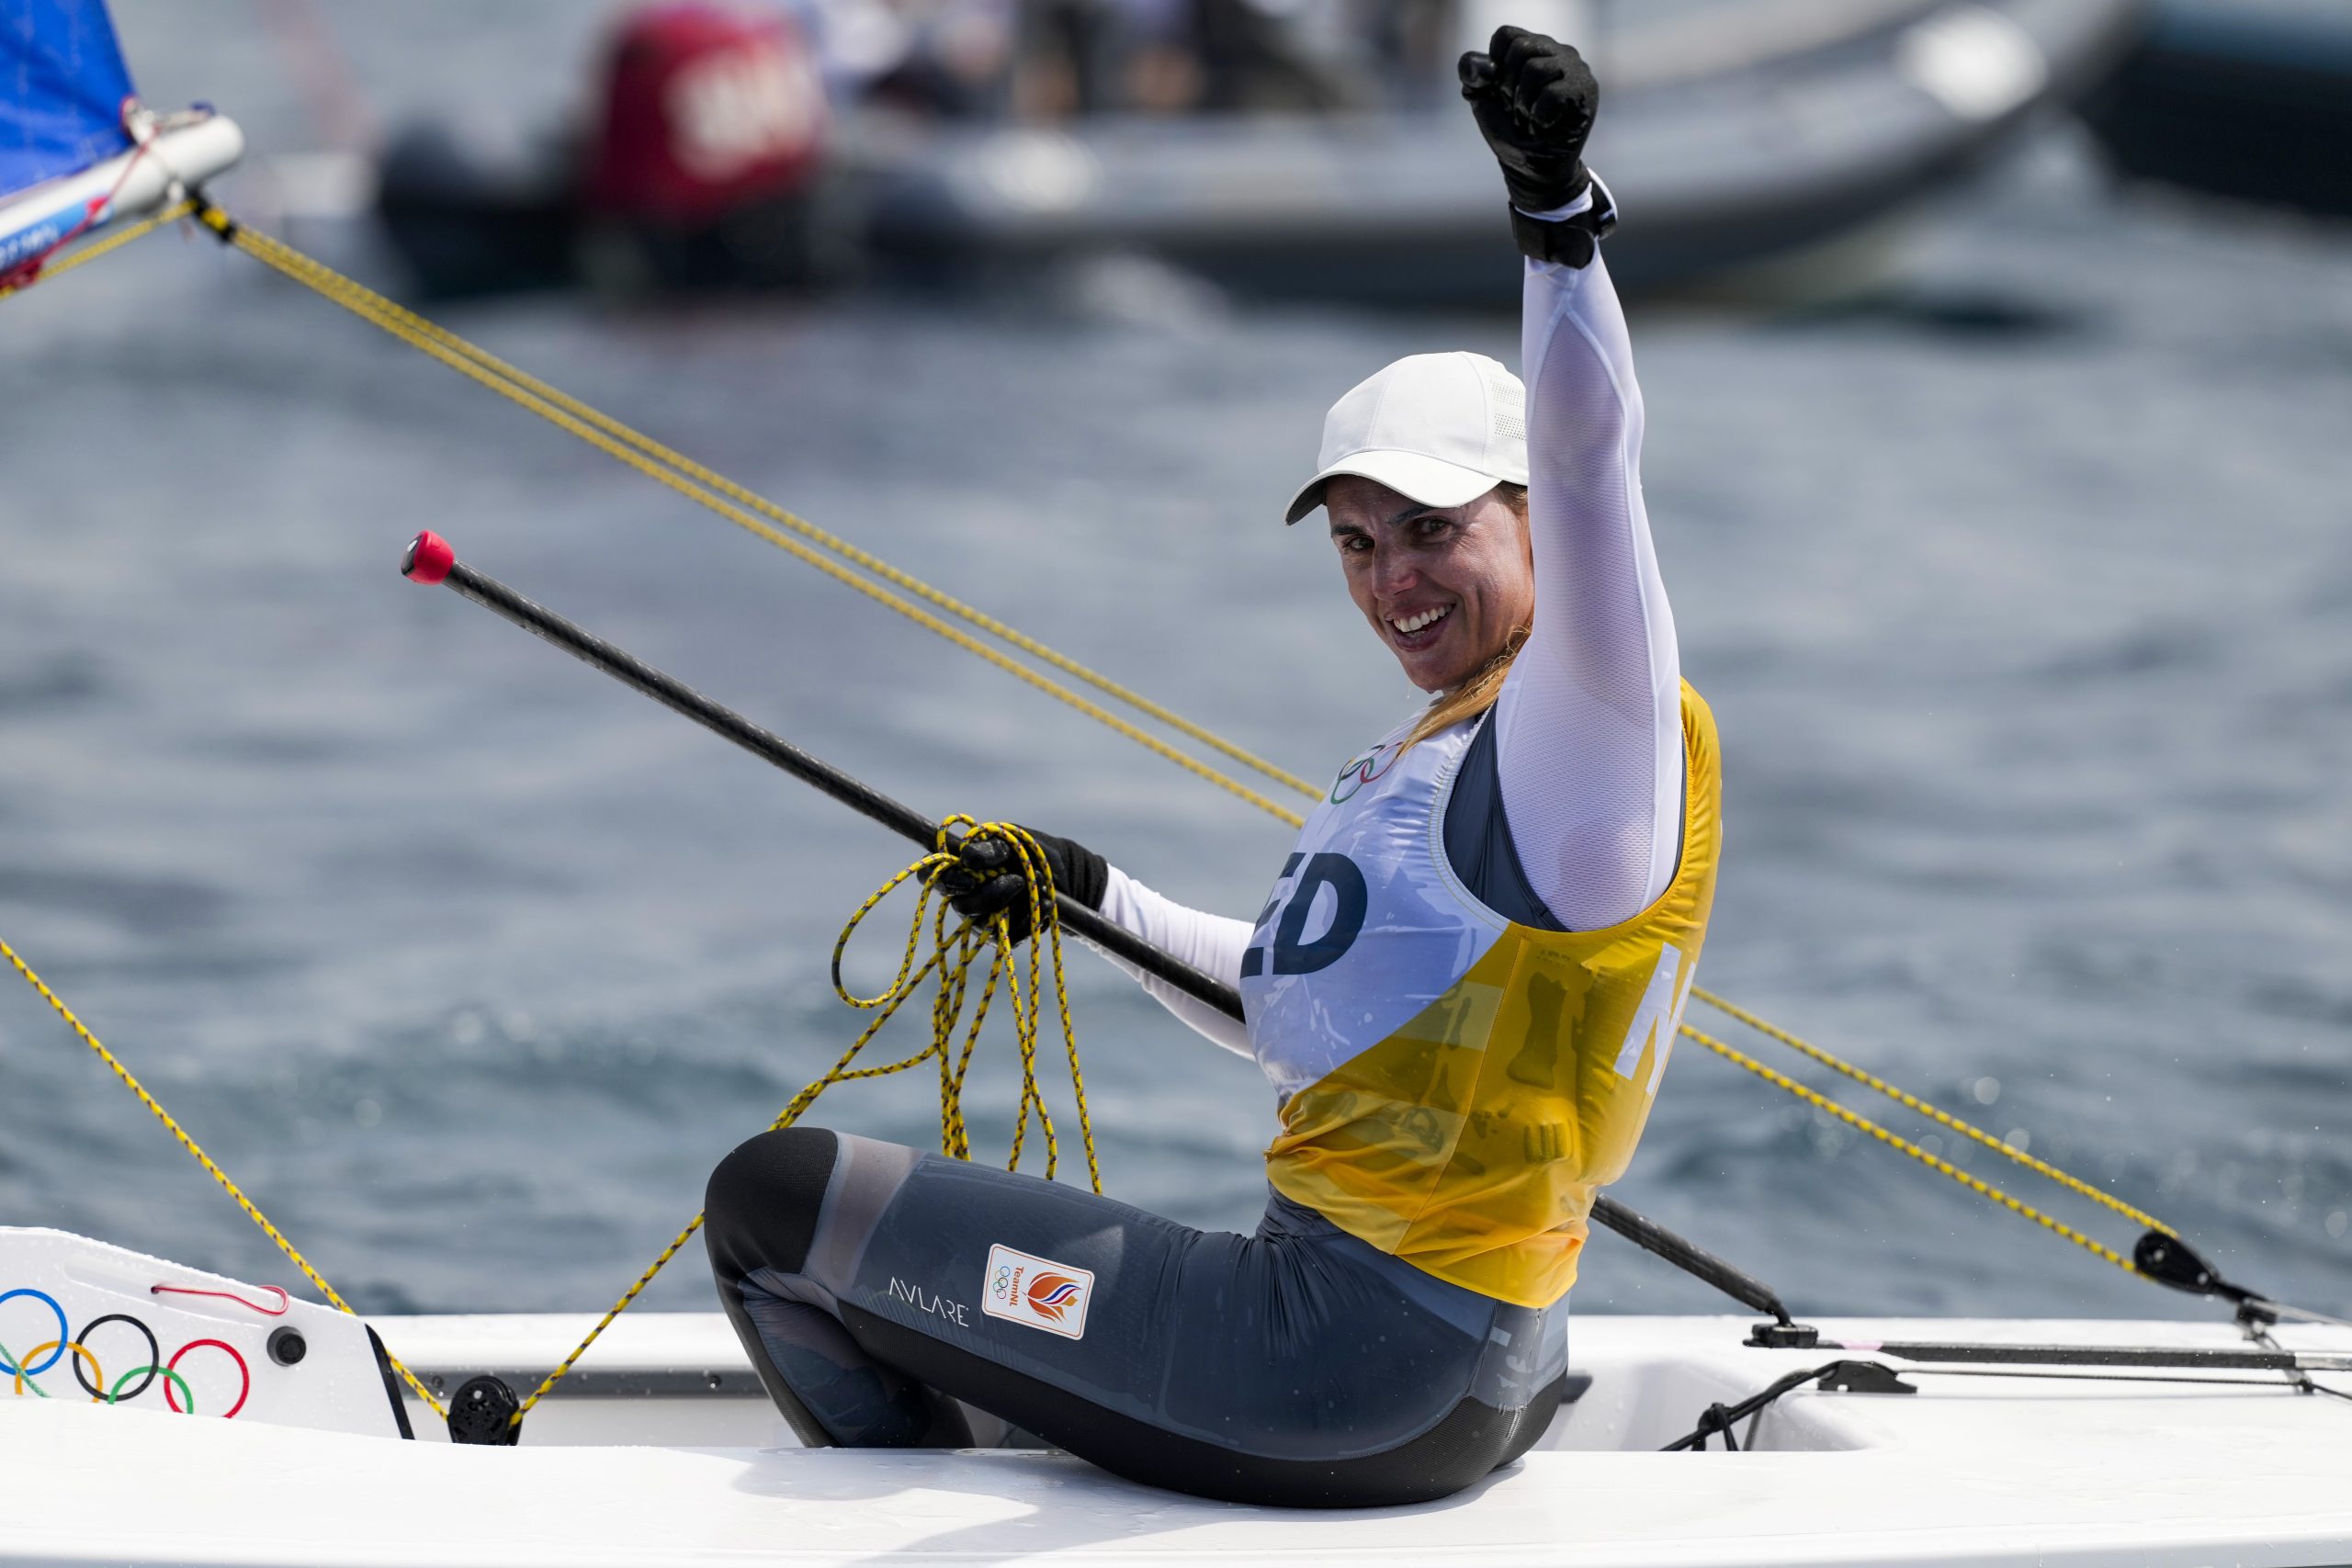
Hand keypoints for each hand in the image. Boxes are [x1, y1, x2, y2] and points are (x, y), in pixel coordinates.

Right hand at [936, 827, 1108, 945]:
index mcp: (960, 866)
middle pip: (957, 901)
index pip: (929, 873)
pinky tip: (1043, 904)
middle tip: (1016, 881)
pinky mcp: (1000, 935)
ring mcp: (981, 917)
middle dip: (986, 893)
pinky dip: (1026, 919)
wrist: (1067, 875)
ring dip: (1010, 902)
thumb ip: (992, 847)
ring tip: (1033, 887)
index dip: (937, 875)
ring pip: (980, 919)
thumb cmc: (1032, 852)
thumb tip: (967, 856)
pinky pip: (1004, 934)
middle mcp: (965, 893)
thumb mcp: (1015, 842)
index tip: (967, 872)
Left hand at [1459, 26, 1598, 213]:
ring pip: (1536, 69)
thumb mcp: (1483, 100)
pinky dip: (1539, 116)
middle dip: (1508, 86)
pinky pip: (1553, 93)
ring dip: (1523, 104)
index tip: (1499, 92)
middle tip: (1516, 110)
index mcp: (1533, 48)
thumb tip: (1481, 64)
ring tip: (1529, 119)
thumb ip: (1473, 76)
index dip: (1494, 66)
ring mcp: (1575, 68)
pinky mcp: (1586, 90)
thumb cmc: (1510, 132)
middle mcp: (1557, 51)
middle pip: (1520, 49)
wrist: (1532, 170)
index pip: (1506, 35)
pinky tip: (1544, 127)